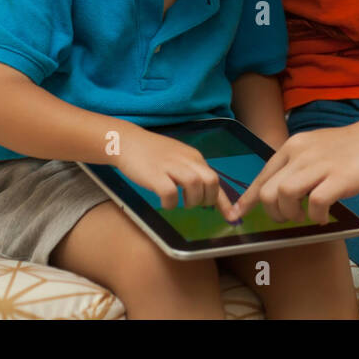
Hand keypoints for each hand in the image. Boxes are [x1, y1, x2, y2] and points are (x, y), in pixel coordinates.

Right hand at [113, 124, 239, 222]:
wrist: (128, 142)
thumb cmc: (152, 153)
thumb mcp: (178, 158)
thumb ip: (192, 171)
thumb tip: (204, 190)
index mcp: (194, 157)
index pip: (215, 179)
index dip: (223, 201)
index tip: (230, 216)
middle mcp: (186, 160)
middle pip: (210, 180)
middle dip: (208, 199)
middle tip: (196, 204)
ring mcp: (170, 166)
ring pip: (194, 185)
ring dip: (192, 201)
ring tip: (182, 204)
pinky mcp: (155, 175)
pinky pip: (170, 193)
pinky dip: (171, 203)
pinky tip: (166, 203)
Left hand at [230, 113, 358, 224]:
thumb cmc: (350, 147)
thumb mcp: (315, 149)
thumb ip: (297, 165)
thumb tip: (280, 192)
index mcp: (292, 147)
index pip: (261, 177)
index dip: (247, 200)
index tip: (237, 215)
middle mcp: (301, 154)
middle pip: (267, 191)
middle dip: (273, 213)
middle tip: (289, 218)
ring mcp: (320, 165)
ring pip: (284, 195)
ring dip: (291, 214)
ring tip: (306, 215)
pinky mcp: (340, 177)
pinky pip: (315, 203)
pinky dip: (316, 216)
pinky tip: (324, 215)